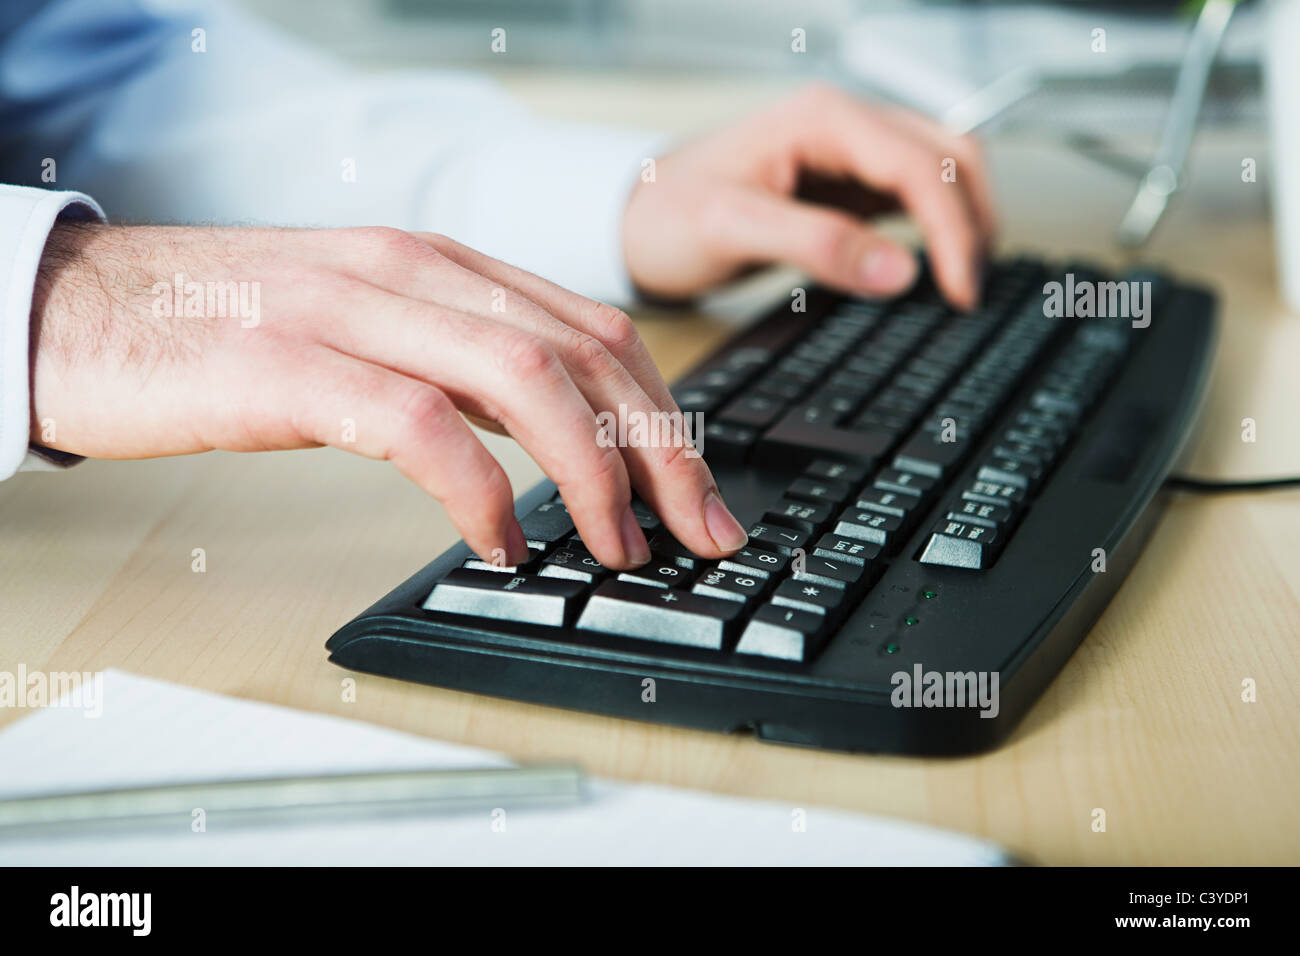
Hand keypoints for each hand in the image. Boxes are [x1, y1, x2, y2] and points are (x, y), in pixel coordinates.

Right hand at [29, 223, 749, 568]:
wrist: (83, 309)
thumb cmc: (229, 331)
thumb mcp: (372, 328)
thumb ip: (461, 367)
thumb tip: (553, 444)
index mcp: (444, 264)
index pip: (596, 329)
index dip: (665, 412)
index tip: (698, 488)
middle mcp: (415, 272)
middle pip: (587, 354)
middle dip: (661, 451)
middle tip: (697, 531)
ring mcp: (355, 312)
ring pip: (525, 379)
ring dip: (593, 474)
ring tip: (617, 546)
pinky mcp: (291, 367)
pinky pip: (420, 427)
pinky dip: (480, 493)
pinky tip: (501, 543)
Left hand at [623, 83, 995, 309]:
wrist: (635, 219)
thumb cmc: (670, 215)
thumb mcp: (733, 230)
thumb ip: (816, 245)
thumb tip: (899, 271)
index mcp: (824, 120)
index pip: (922, 167)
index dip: (954, 230)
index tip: (959, 290)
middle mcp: (846, 125)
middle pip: (951, 158)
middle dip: (973, 223)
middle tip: (967, 295)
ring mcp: (851, 152)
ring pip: (943, 174)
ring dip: (964, 223)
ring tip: (960, 287)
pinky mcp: (847, 183)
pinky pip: (915, 197)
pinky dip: (938, 229)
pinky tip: (933, 270)